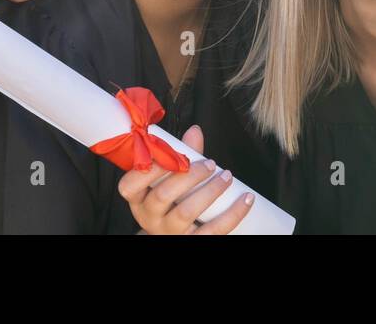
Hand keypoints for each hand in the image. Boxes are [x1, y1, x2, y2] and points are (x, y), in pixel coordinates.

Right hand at [117, 125, 254, 234]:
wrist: (173, 237)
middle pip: (163, 195)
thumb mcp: (168, 181)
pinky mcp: (192, 243)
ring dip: (210, 191)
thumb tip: (195, 131)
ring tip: (227, 176)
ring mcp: (169, 233)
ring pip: (187, 212)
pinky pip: (214, 231)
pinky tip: (246, 199)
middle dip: (189, 175)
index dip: (147, 170)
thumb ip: (181, 156)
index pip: (128, 186)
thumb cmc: (172, 202)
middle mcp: (150, 218)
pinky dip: (233, 214)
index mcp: (139, 199)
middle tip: (210, 164)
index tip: (170, 154)